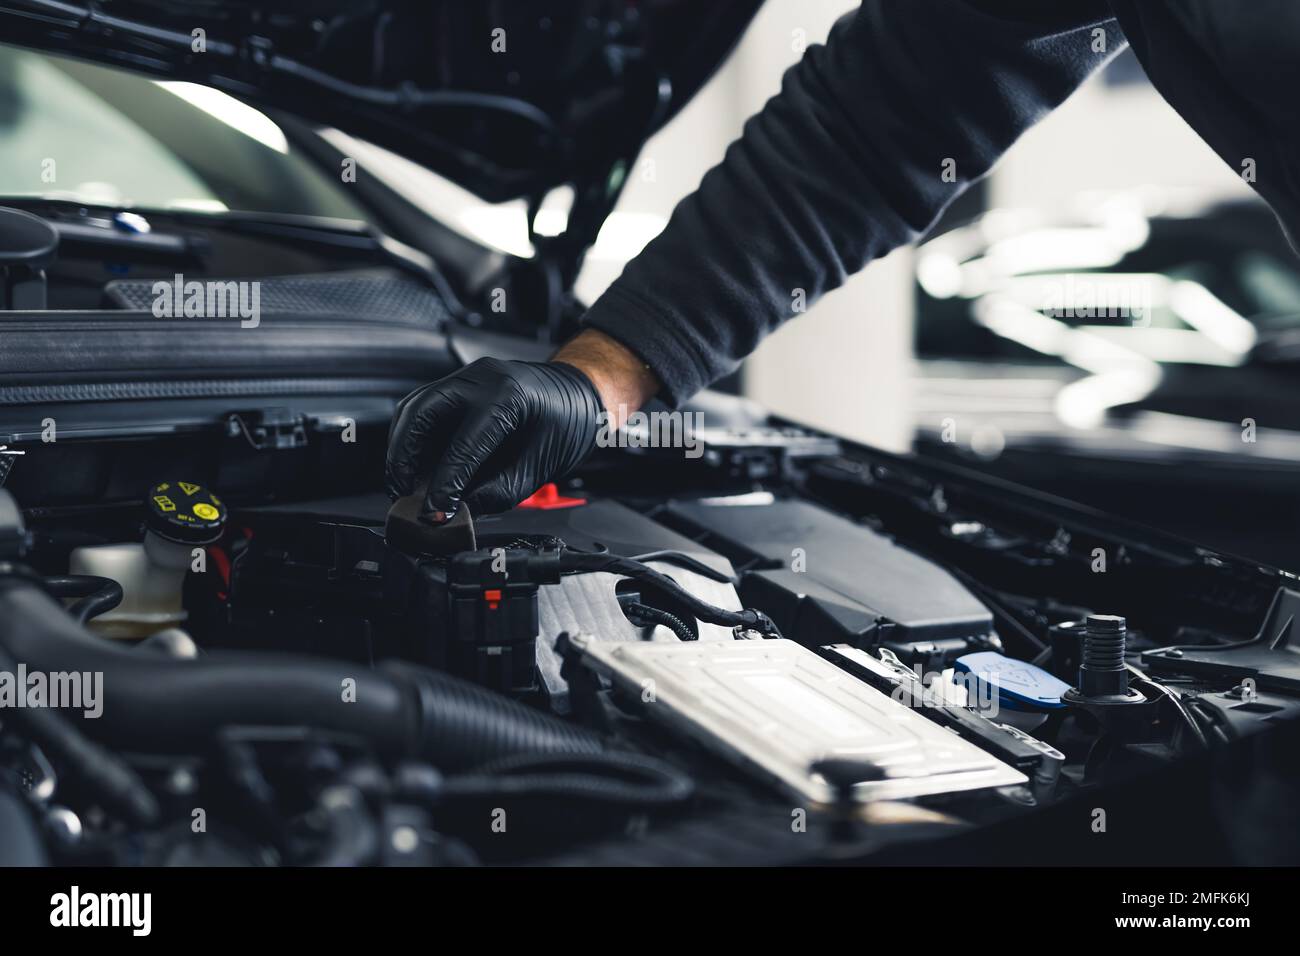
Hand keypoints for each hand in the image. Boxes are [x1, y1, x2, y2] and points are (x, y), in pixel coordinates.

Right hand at [385, 356, 604, 518]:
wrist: (578, 394)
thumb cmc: (567, 424)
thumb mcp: (539, 466)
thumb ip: (498, 492)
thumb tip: (458, 512)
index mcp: (508, 395)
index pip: (463, 444)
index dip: (445, 484)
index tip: (434, 513)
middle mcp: (480, 378)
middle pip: (421, 413)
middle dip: (404, 459)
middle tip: (402, 495)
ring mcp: (465, 376)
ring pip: (413, 408)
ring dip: (402, 449)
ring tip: (402, 485)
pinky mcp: (457, 385)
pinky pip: (421, 409)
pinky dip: (411, 438)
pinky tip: (414, 466)